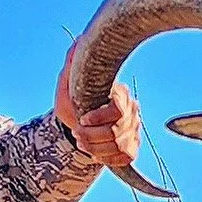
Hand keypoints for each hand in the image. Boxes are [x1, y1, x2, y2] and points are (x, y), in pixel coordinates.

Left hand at [54, 41, 141, 168]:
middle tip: (78, 133)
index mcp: (119, 94)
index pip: (118, 109)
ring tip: (82, 142)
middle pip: (118, 131)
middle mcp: (131, 111)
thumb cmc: (74, 101)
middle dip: (93, 136)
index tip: (82, 120)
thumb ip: (72, 64)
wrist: (78, 123)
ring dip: (96, 148)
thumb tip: (79, 42)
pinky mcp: (132, 145)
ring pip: (120, 146)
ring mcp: (134, 129)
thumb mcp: (68, 83)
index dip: (99, 117)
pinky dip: (108, 158)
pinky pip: (126, 157)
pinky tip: (94, 152)